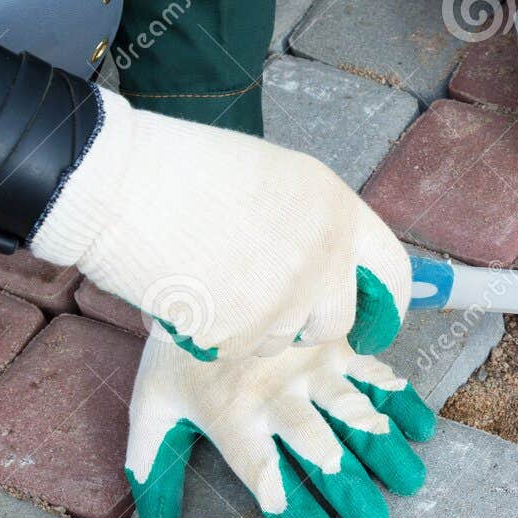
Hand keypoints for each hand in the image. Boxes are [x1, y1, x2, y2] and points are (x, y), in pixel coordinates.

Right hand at [29, 87, 410, 360]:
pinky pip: (234, 349)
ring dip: (248, 327)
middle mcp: (325, 259)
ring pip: (278, 341)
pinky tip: (183, 293)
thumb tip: (329, 266)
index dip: (388, 302)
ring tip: (206, 279)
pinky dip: (208, 333)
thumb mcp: (275, 179)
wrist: (123, 182)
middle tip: (266, 310)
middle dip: (303, 326)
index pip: (393, 271)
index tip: (377, 319)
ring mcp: (287, 301)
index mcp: (339, 212)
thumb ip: (310, 224)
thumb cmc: (186, 168)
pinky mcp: (244, 334)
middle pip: (334, 322)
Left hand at [126, 327, 435, 517]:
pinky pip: (371, 373)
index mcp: (230, 414)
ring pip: (352, 410)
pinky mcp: (331, 344)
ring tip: (411, 480)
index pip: (261, 469)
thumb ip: (153, 466)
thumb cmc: (176, 351)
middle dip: (347, 484)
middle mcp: (274, 392)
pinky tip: (422, 427)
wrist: (199, 270)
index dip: (292, 506)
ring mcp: (307, 365)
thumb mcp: (152, 407)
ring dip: (384, 447)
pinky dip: (399, 399)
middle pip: (316, 444)